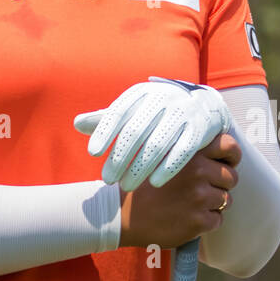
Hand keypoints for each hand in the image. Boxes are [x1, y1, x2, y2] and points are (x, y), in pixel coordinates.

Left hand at [73, 76, 232, 190]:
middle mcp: (162, 99)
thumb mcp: (133, 109)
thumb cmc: (157, 110)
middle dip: (120, 157)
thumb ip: (106, 117)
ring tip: (125, 187)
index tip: (93, 153)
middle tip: (107, 179)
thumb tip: (77, 123)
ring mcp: (182, 113)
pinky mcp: (200, 129)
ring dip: (140, 168)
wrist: (202, 104)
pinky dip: (168, 168)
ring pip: (157, 144)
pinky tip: (154, 184)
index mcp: (141, 93)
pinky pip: (183, 151)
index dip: (105, 132)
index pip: (118, 112)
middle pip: (136, 131)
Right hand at [118, 131, 241, 248]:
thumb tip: (217, 146)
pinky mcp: (198, 221)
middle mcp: (197, 171)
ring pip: (226, 200)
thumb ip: (185, 147)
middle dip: (221, 184)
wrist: (122, 214)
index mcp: (189, 151)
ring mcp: (199, 197)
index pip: (229, 145)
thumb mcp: (159, 153)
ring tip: (190, 204)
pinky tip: (186, 217)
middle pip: (232, 176)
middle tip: (202, 188)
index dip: (231, 156)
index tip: (224, 162)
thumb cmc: (141, 183)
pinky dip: (205, 221)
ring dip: (213, 204)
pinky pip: (217, 220)